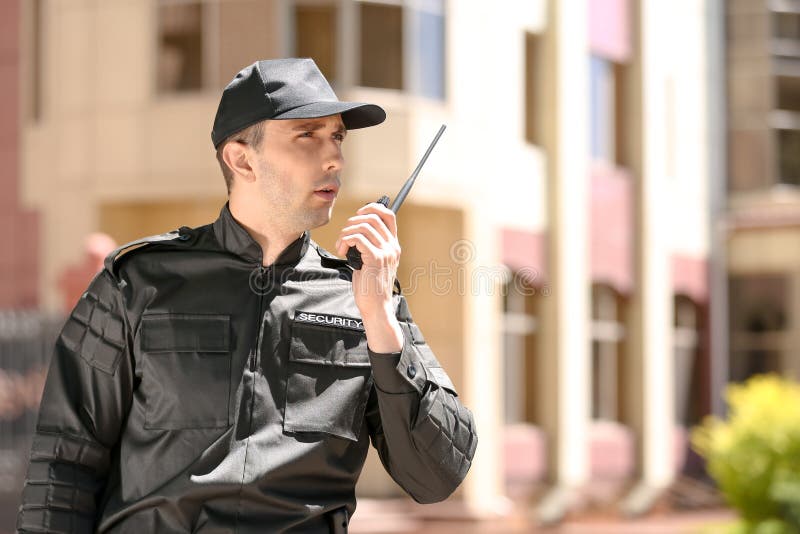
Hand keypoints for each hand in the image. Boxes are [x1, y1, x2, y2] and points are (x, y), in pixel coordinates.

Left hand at [335, 202, 402, 352]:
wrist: (376, 307)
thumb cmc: (370, 287)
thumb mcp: (372, 263)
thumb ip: (369, 247)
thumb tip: (354, 231)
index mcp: (393, 245)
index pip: (388, 214)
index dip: (372, 208)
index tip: (357, 216)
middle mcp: (392, 246)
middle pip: (373, 217)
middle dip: (353, 222)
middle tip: (344, 236)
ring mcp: (385, 252)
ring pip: (363, 226)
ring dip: (346, 232)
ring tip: (341, 246)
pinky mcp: (375, 259)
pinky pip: (358, 238)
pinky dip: (345, 241)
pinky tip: (342, 251)